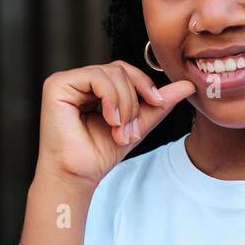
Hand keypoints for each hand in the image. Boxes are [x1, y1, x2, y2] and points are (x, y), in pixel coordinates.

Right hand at [36, 60, 195, 186]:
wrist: (79, 175)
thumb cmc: (99, 154)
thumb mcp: (137, 125)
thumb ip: (159, 104)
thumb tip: (187, 85)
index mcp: (95, 88)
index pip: (125, 71)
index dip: (144, 85)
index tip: (156, 104)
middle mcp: (80, 81)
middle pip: (120, 69)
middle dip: (134, 100)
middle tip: (131, 130)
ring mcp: (67, 81)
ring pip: (111, 73)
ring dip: (125, 104)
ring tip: (120, 130)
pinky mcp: (57, 85)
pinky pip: (96, 77)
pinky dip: (111, 98)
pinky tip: (110, 119)